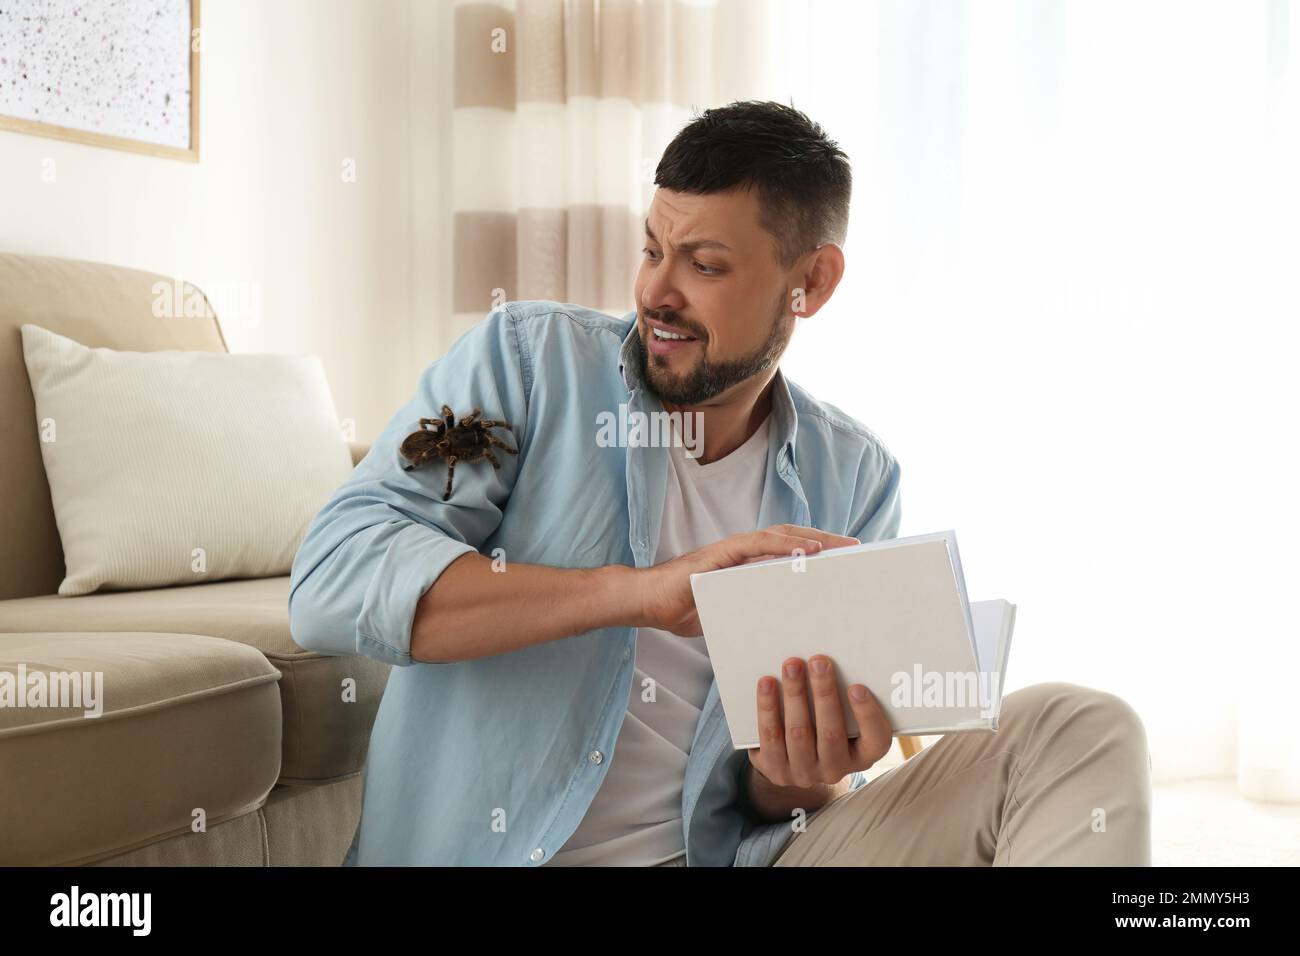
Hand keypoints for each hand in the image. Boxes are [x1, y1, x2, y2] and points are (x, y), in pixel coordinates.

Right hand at [634, 525, 858, 636]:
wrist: (648, 602)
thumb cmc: (683, 610)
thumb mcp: (731, 613)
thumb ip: (754, 612)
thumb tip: (785, 630)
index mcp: (748, 565)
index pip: (790, 553)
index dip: (819, 552)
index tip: (848, 559)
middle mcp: (744, 552)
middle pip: (794, 539)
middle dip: (827, 541)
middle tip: (857, 548)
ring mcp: (733, 550)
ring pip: (781, 537)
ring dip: (813, 539)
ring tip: (841, 546)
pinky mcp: (722, 554)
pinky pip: (759, 545)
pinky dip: (785, 546)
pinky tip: (808, 551)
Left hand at [748, 655, 893, 789]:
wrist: (791, 760)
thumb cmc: (825, 725)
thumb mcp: (844, 719)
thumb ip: (845, 697)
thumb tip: (833, 660)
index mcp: (862, 755)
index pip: (876, 740)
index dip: (867, 715)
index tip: (857, 687)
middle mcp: (836, 769)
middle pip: (831, 732)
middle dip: (824, 693)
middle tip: (818, 662)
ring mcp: (805, 773)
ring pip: (799, 732)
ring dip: (795, 694)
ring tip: (792, 665)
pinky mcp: (776, 770)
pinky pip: (771, 736)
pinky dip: (768, 707)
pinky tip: (767, 683)